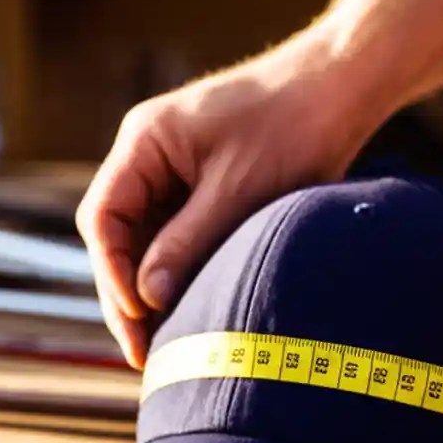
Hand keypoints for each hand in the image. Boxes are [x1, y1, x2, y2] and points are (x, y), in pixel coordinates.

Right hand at [75, 35, 386, 368]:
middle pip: (116, 236)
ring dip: (149, 291)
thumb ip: (188, 243)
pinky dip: (176, 275)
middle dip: (126, 295)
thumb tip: (146, 299)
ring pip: (143, 243)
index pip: (104, 217)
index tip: (136, 316)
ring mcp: (170, 174)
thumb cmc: (291, 127)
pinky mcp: (198, 190)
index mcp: (143, 142)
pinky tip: (185, 315)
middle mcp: (146, 157)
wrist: (338, 90)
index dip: (112, 272)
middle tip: (140, 353)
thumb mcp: (238, 191)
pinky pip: (173, 238)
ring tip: (160, 348)